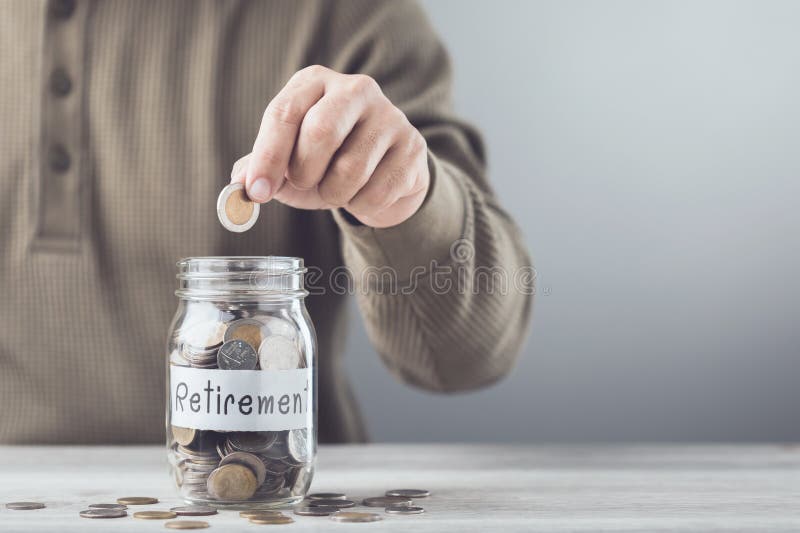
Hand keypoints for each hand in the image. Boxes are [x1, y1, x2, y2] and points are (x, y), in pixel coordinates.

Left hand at [230, 65, 429, 228]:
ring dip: (334, 194)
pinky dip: (362, 204)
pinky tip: (365, 193)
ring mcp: (389, 116)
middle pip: (320, 132)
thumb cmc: (328, 164)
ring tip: (336, 190)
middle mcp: (355, 90)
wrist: (385, 176)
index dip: (267, 156)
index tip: (257, 192)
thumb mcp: (289, 164)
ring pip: (350, 169)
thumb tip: (240, 183)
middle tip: (303, 184)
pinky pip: (377, 191)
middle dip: (304, 172)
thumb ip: (261, 170)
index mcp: (315, 83)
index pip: (284, 113)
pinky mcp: (412, 147)